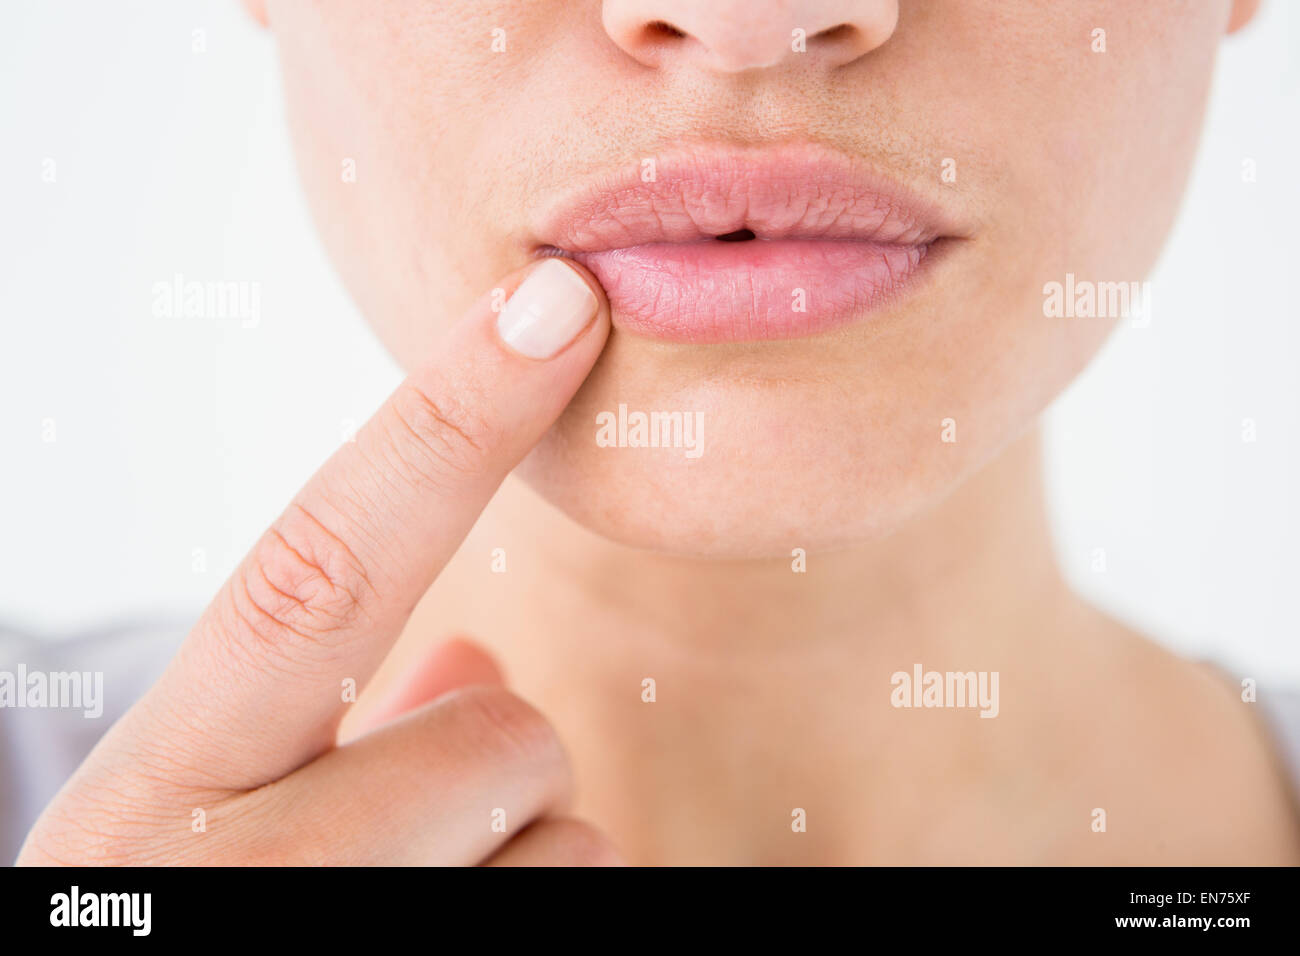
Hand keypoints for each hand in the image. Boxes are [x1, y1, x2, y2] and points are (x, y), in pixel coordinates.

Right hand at [18, 259, 622, 865]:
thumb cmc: (189, 921)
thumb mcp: (208, 833)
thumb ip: (337, 727)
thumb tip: (480, 659)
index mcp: (163, 789)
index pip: (319, 568)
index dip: (444, 421)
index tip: (559, 300)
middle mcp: (232, 872)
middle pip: (507, 742)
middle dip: (497, 771)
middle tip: (409, 836)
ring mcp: (344, 936)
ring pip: (571, 849)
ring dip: (521, 869)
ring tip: (413, 902)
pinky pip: (594, 900)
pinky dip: (554, 903)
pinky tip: (462, 915)